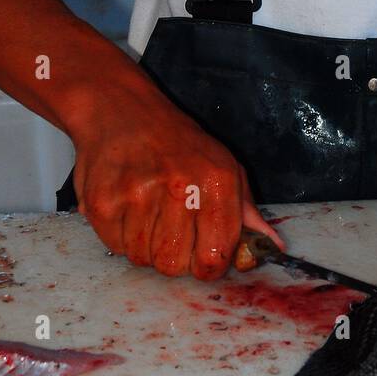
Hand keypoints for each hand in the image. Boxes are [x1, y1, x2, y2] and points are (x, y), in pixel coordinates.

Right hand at [71, 89, 282, 279]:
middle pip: (174, 266)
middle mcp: (179, 188)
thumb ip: (246, 212)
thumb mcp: (225, 166)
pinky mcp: (103, 202)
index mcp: (216, 182)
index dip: (208, 265)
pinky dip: (120, 235)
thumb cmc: (178, 143)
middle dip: (174, 257)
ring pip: (142, 259)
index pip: (215, 258)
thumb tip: (273, 247)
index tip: (202, 255)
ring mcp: (138, 195)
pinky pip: (115, 247)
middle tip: (170, 228)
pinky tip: (126, 206)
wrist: (122, 109)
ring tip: (147, 211)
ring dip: (145, 245)